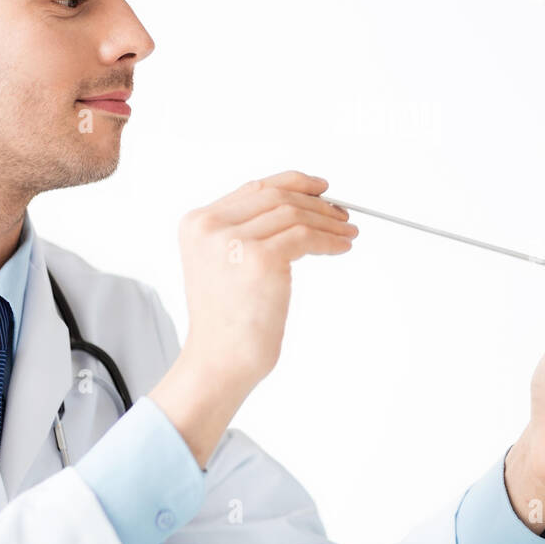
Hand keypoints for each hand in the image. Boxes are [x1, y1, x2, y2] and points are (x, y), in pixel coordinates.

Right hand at [177, 170, 357, 385]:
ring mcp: (234, 241)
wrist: (220, 360)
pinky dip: (329, 240)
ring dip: (328, 222)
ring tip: (347, 232)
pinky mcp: (260, 259)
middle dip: (316, 203)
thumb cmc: (227, 320)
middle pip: (276, 198)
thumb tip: (301, 205)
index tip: (320, 188)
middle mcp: (210, 226)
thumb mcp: (224, 262)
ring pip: (294, 215)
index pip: (254, 188)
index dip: (292, 183)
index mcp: (197, 222)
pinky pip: (306, 237)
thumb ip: (248, 229)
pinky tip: (341, 246)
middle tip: (341, 214)